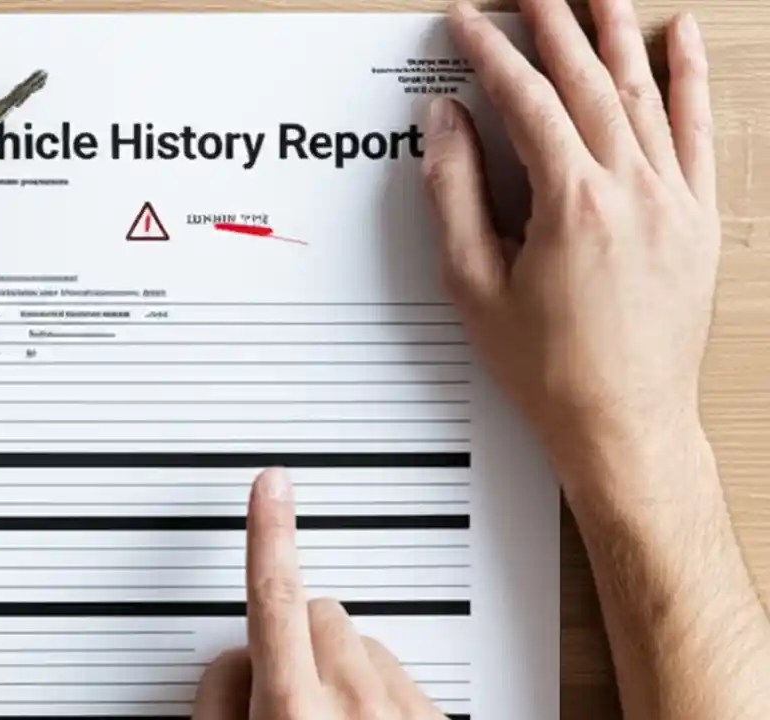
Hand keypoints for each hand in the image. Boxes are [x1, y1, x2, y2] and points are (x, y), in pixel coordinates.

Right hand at [191, 469, 444, 719]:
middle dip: (297, 641)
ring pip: (365, 647)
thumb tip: (234, 659)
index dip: (269, 534)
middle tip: (283, 700)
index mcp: (293, 712)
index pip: (275, 598)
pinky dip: (381, 702)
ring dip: (343, 675)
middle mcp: (355, 708)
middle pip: (320, 618)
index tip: (272, 487)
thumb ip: (216, 699)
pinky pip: (402, 681)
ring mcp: (404, 716)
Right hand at [422, 2, 716, 478]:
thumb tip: (446, 126)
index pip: (528, 101)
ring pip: (644, 92)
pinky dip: (690, 78)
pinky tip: (682, 40)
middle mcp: (632, 191)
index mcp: (573, 205)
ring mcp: (673, 201)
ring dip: (618, 34)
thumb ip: (455, 194)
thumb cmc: (552, 369)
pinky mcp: (698, 217)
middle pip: (588, 81)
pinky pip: (699, 129)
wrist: (624, 422)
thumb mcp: (475, 285)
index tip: (468, 24)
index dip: (492, 53)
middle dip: (552, 25)